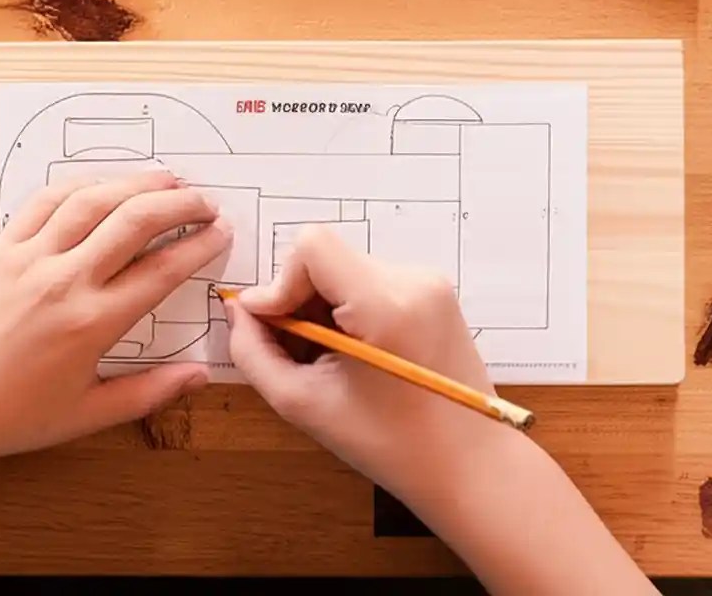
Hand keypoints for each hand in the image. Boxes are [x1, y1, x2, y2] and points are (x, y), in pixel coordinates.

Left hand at [0, 170, 231, 469]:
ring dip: (135, 183)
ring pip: (92, 199)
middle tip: (205, 201)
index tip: (222, 233)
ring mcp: (29, 259)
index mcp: (92, 323)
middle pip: (135, 221)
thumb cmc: (10, 416)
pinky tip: (103, 183)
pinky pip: (45, 201)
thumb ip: (150, 392)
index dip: (200, 246)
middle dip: (180, 204)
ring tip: (166, 180)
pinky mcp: (1, 249)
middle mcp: (64, 282)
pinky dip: (80, 184)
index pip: (162, 270)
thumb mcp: (88, 414)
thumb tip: (200, 375)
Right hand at [225, 224, 498, 505]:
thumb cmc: (394, 446)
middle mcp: (413, 280)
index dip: (280, 282)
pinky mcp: (435, 293)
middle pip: (327, 259)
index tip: (275, 325)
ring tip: (333, 361)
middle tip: (302, 354)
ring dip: (325, 307)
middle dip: (301, 300)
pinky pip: (372, 283)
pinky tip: (357, 356)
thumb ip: (254, 352)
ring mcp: (430, 283)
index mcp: (386, 304)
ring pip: (346, 271)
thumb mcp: (304, 404)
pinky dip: (351, 311)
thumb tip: (241, 312)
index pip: (312, 246)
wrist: (470, 464)